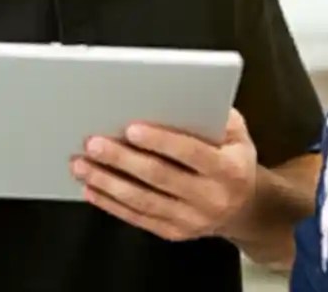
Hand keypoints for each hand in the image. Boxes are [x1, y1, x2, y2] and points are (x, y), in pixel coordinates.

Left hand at [70, 109, 257, 241]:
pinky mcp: (174, 232)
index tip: (130, 128)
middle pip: (160, 177)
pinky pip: (138, 218)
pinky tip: (90, 188)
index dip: (160, 141)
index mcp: (230, 169)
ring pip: (143, 201)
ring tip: (80, 165)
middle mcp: (213, 198)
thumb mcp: (236, 133)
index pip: (192, 153)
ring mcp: (193, 220)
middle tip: (92, 143)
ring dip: (107, 182)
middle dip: (122, 159)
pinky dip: (110, 203)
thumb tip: (174, 95)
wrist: (247, 208)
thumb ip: (211, 113)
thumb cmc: (231, 158)